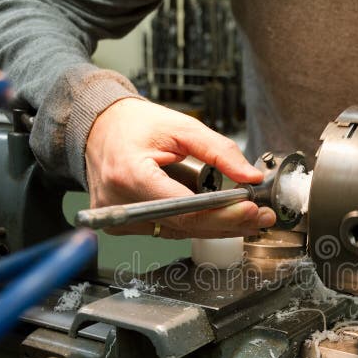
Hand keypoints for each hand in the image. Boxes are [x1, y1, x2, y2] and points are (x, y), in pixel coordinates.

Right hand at [85, 98, 275, 237]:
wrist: (97, 129)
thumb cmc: (133, 125)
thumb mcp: (181, 127)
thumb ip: (218, 151)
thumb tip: (249, 176)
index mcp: (130, 174)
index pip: (182, 207)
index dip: (220, 213)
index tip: (250, 208)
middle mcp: (121, 203)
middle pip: (184, 225)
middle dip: (227, 223)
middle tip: (260, 217)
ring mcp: (120, 218)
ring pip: (179, 232)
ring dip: (215, 226)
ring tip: (247, 217)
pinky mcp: (124, 226)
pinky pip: (168, 230)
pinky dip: (195, 224)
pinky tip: (221, 218)